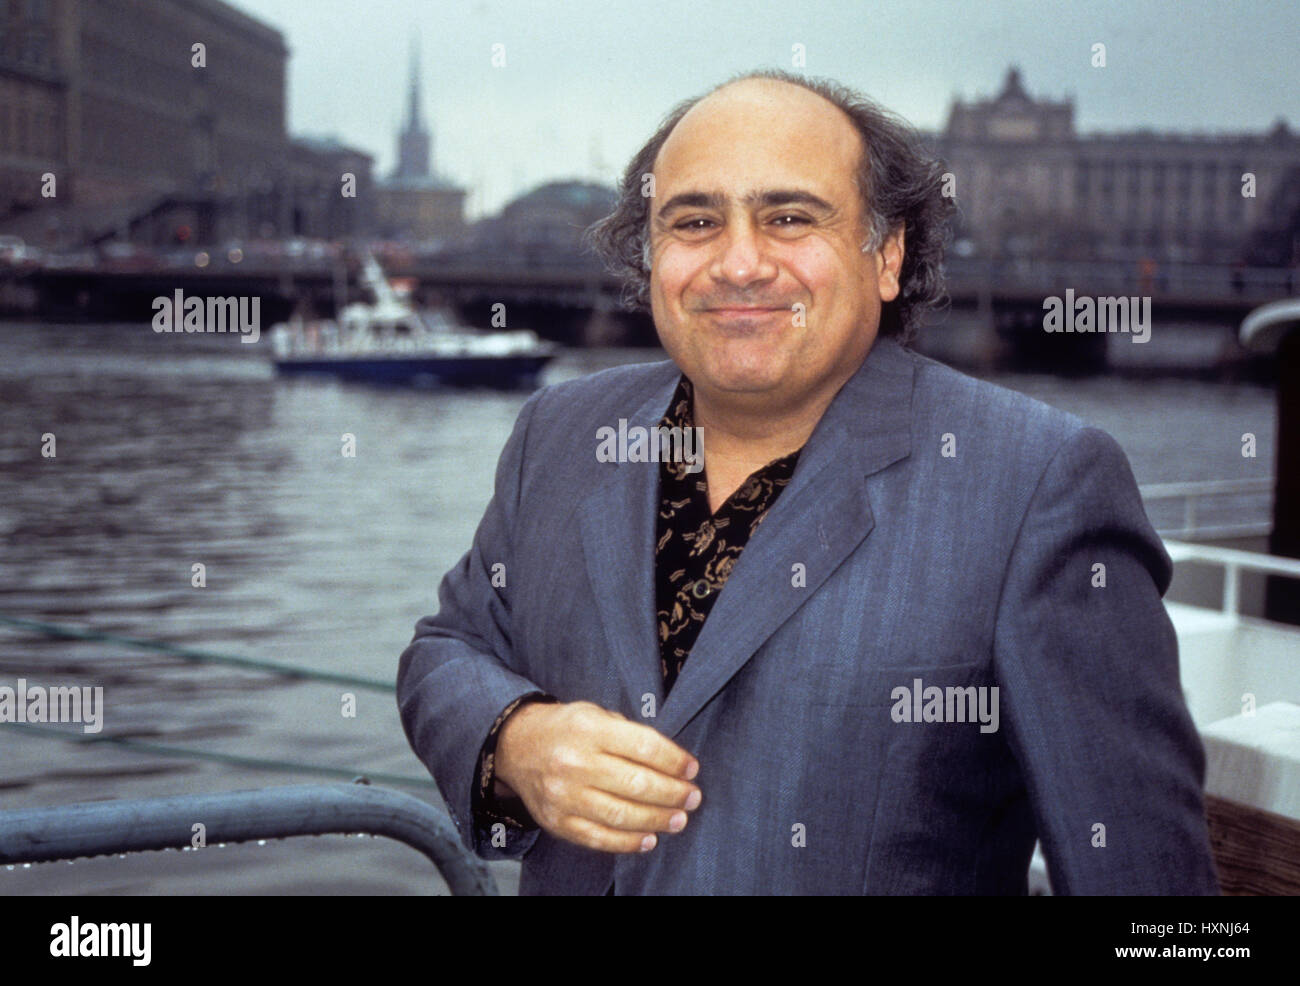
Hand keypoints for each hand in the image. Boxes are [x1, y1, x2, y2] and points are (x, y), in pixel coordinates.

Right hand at [494, 699, 701, 852]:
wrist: (515, 746)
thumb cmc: (566, 729)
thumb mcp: (595, 714)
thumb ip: (629, 734)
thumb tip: (673, 763)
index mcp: (589, 729)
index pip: (643, 745)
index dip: (673, 760)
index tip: (692, 768)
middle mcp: (574, 762)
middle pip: (635, 783)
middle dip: (672, 793)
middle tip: (692, 798)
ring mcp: (564, 796)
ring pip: (620, 815)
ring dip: (657, 820)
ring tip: (679, 819)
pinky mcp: (557, 822)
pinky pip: (599, 838)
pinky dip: (628, 842)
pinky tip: (649, 839)